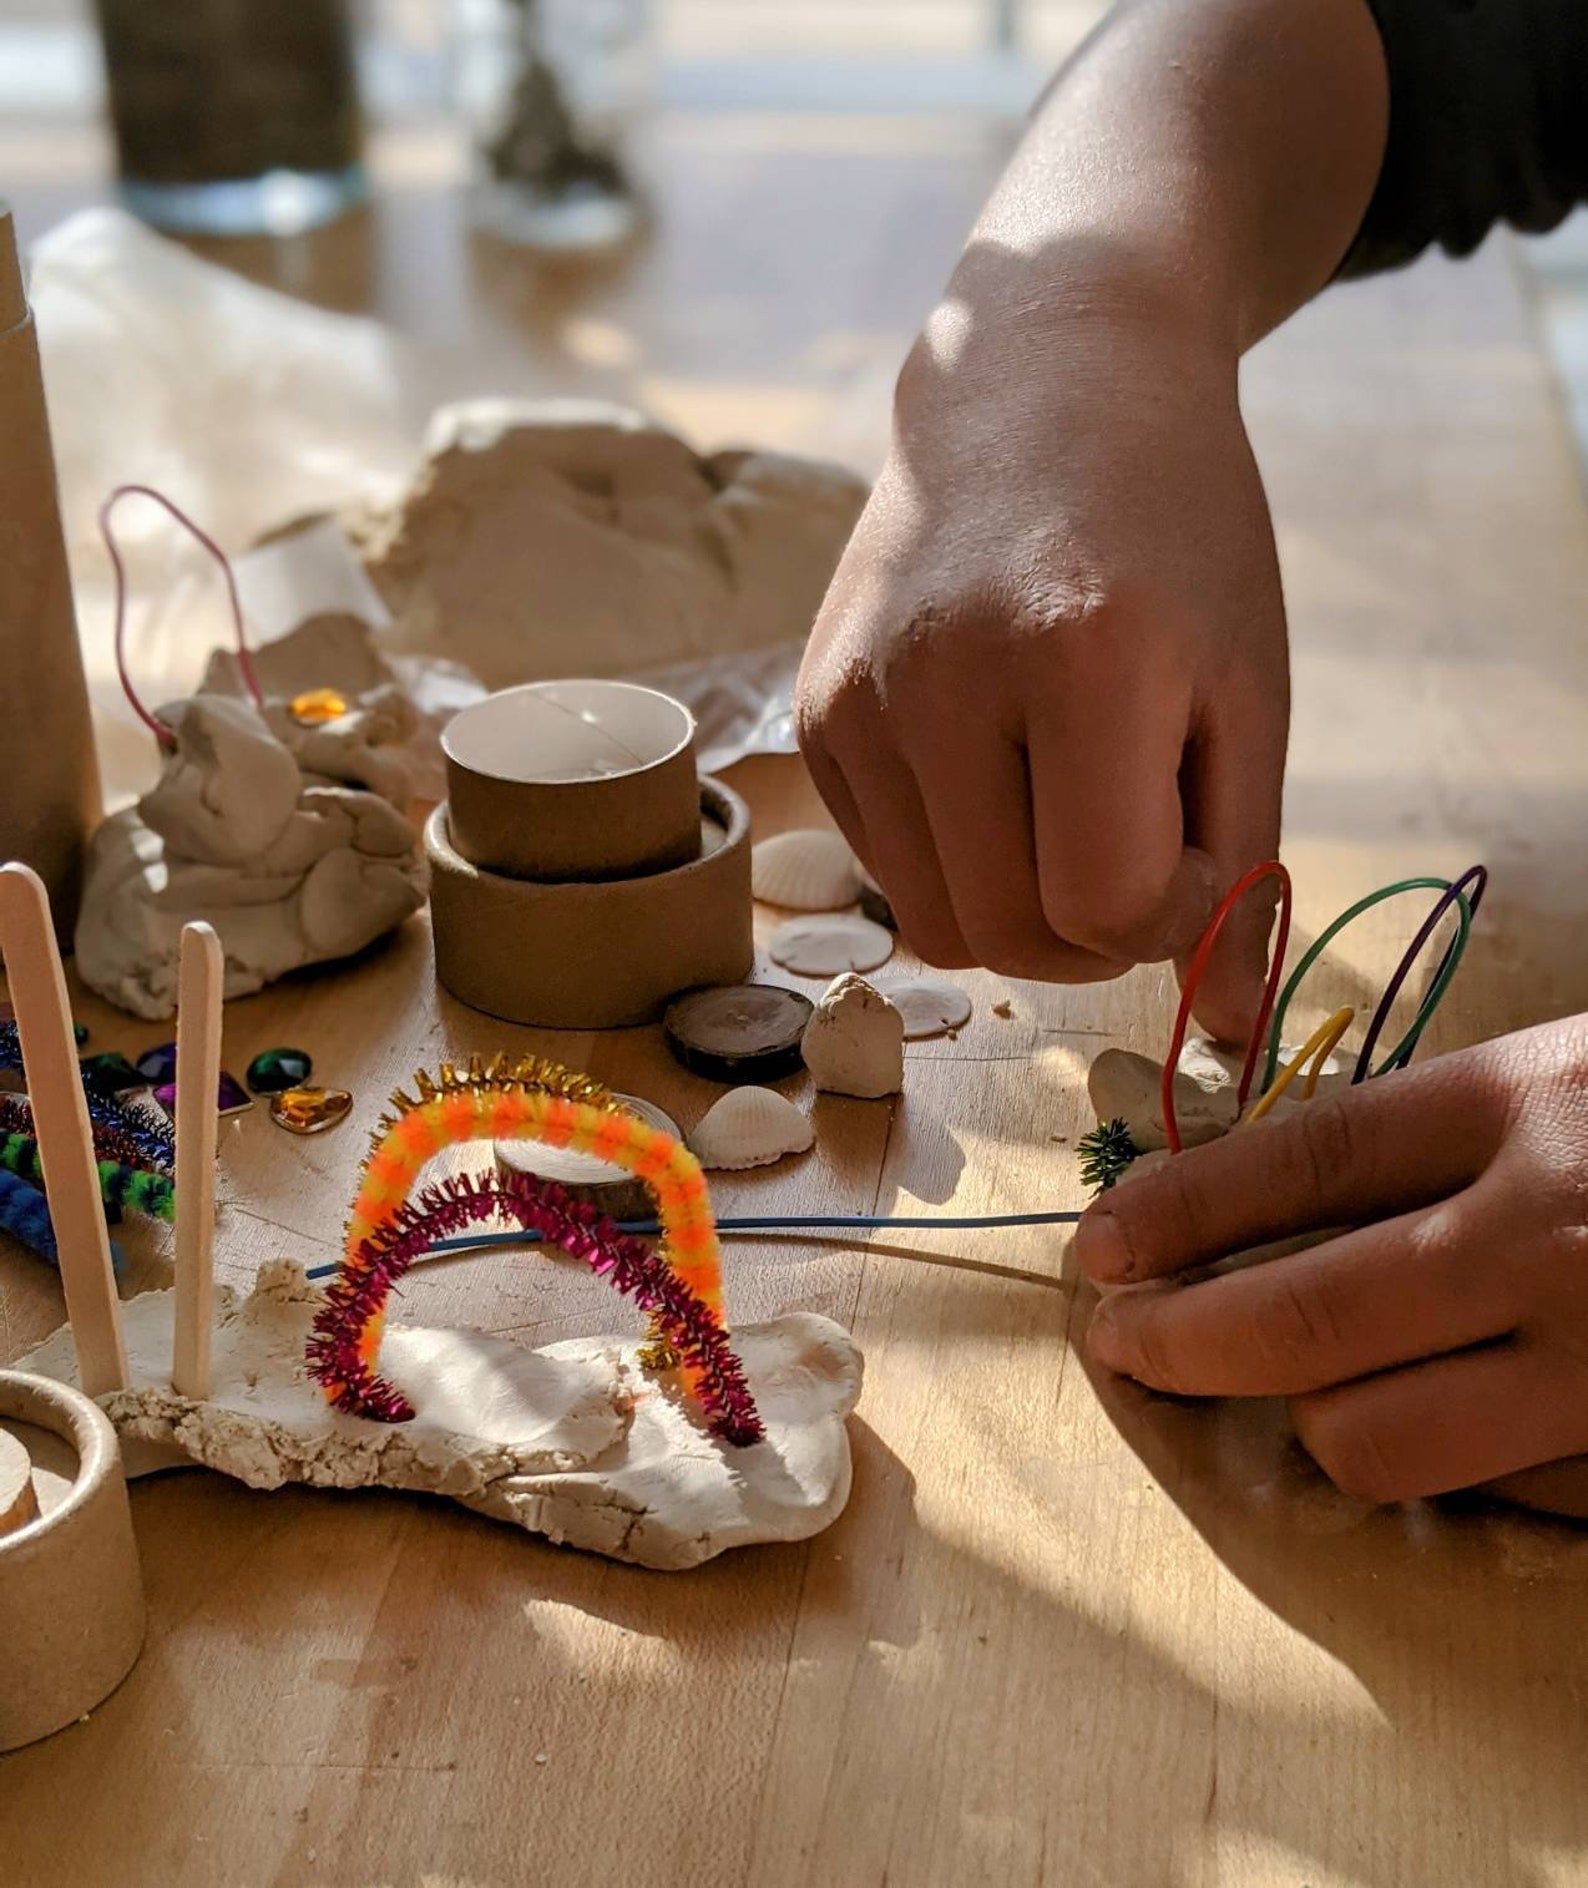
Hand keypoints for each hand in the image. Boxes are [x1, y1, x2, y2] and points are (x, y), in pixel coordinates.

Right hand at [795, 254, 1290, 1038]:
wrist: (1042, 380)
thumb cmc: (1177, 533)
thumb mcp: (1248, 688)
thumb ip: (1241, 868)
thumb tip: (1229, 1030)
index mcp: (1080, 655)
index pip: (1111, 905)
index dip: (1175, 911)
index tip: (1199, 839)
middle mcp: (940, 679)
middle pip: (1012, 937)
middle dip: (1094, 930)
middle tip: (1137, 840)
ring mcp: (857, 697)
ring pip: (937, 927)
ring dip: (1020, 907)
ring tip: (1065, 800)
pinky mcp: (815, 712)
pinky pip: (887, 868)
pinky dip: (957, 857)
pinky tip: (996, 763)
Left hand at [1075, 1017, 1587, 1508]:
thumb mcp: (1555, 1073)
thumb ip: (1432, 1129)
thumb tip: (1262, 1192)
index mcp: (1514, 1106)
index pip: (1306, 1163)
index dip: (1183, 1210)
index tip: (1103, 1241)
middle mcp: (1546, 1235)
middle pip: (1305, 1320)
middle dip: (1178, 1341)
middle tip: (1118, 1339)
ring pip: (1375, 1437)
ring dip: (1309, 1417)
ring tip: (1308, 1383)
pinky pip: (1482, 1488)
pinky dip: (1430, 1458)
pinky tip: (1424, 1414)